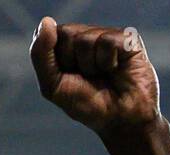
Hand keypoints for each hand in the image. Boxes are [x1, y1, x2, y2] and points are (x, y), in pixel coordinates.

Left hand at [29, 17, 159, 135]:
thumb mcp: (53, 85)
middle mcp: (87, 36)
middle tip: (88, 77)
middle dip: (73, 61)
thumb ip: (41, 55)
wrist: (119, 119)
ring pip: (87, 38)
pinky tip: (117, 69)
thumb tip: (46, 21)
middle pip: (68, 33)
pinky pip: (108, 41)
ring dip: (92, 65)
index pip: (51, 34)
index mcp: (66, 46)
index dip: (57, 59)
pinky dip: (108, 62)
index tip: (67, 76)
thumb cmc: (86, 104)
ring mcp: (108, 35)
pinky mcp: (128, 37)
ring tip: (103, 75)